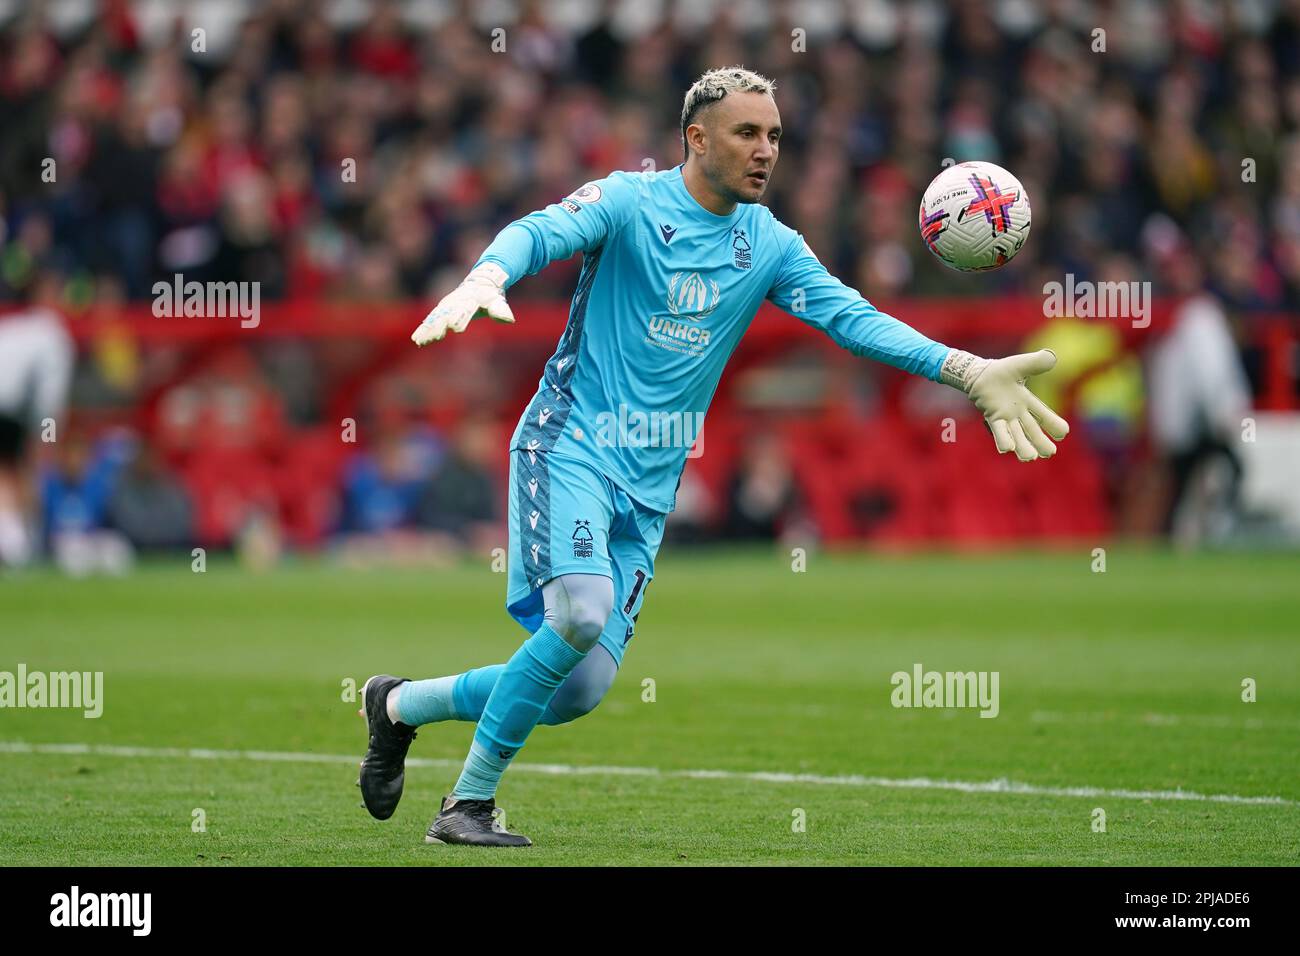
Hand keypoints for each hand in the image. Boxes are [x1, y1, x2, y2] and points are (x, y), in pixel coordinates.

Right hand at [411, 263, 513, 345]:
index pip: (464, 310)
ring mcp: (447, 305)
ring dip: (428, 329)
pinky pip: (431, 319)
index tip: (455, 327)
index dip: (460, 318)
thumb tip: (509, 319)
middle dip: (439, 325)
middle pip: (446, 314)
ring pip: (435, 317)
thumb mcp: (497, 300)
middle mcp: (456, 301)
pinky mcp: (441, 309)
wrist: (480, 280)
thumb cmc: (490, 294)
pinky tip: (417, 340)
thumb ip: (500, 310)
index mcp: (470, 299)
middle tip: (434, 337)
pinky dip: (425, 328)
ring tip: (420, 341)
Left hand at [941, 348, 1069, 460]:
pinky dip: (1003, 439)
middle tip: (1049, 453)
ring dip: (1023, 446)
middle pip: (1032, 431)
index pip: (1045, 416)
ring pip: (1016, 435)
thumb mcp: (1021, 365)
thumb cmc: (1001, 372)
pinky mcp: (992, 417)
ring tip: (1029, 458)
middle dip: (1041, 442)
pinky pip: (998, 430)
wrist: (979, 373)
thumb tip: (1053, 357)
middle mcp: (1018, 414)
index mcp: (1028, 403)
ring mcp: (1005, 417)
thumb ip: (1036, 362)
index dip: (1053, 424)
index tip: (1062, 433)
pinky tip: (1007, 449)